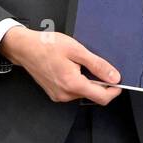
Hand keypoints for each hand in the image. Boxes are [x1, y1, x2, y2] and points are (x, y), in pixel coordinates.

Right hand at [0, 26, 122, 104]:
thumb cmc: (46, 45)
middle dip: (100, 83)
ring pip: (83, 92)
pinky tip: (72, 68)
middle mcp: (65, 94)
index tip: (119, 82)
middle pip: (92, 95)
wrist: (24, 47)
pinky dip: (77, 81)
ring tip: (79, 64)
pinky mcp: (55, 93)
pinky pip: (73, 91)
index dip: (114, 91)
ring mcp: (59, 95)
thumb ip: (97, 65)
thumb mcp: (77, 50)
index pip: (102, 97)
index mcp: (72, 84)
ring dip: (87, 81)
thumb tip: (114, 77)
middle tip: (97, 65)